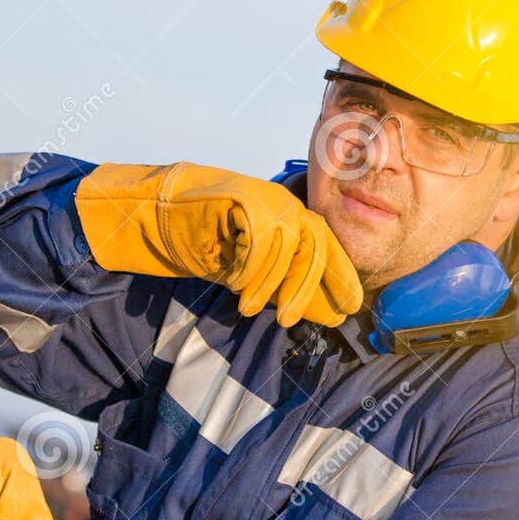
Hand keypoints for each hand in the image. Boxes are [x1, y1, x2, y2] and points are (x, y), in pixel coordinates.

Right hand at [74, 162, 362, 326]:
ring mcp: (268, 200)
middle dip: (303, 290)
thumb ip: (285, 284)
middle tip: (286, 321)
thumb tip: (328, 314)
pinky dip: (250, 269)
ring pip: (286, 248)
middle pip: (313, 249)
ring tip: (247, 308)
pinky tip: (236, 283)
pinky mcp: (246, 198)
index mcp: (296, 219)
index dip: (342, 278)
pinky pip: (260, 241)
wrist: (166, 211)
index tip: (351, 308)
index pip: (328, 247)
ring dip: (266, 286)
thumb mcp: (255, 270)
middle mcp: (288, 206)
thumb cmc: (212, 244)